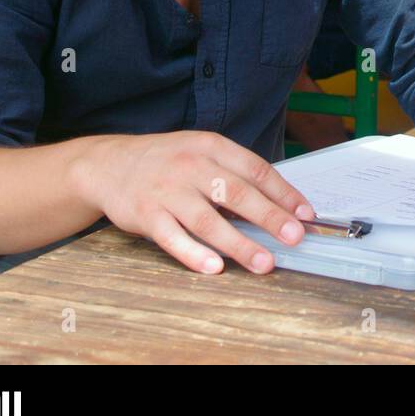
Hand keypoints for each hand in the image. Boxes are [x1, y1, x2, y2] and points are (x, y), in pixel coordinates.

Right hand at [74, 131, 315, 275]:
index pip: (256, 170)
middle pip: (238, 194)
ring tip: (265, 262)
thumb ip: (234, 174)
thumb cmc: (166, 161)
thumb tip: (277, 204)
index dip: (284, 193)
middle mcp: (191, 166)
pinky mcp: (145, 214)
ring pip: (208, 220)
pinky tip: (214, 268)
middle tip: (295, 237)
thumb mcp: (202, 153)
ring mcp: (167, 191)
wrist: (108, 164)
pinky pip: (173, 237)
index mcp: (211, 147)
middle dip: (270, 217)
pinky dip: (194, 253)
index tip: (305, 214)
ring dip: (240, 244)